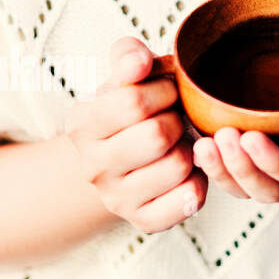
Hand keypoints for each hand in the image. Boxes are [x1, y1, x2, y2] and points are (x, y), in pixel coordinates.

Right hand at [64, 37, 206, 232]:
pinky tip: (186, 171)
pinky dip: (197, 181)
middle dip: (177, 119)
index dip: (163, 89)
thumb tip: (139, 61)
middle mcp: (92, 166)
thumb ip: (128, 57)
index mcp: (81, 125)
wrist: (119, 160)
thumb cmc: (128, 111)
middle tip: (174, 118)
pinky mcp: (142, 221)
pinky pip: (187, 199)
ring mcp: (116, 199)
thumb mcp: (123, 78)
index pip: (133, 101)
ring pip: (178, 166)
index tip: (167, 91)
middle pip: (157, 136)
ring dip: (189, 149)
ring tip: (177, 144)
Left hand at [192, 33, 278, 201]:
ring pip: (251, 189)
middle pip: (274, 190)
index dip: (276, 163)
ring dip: (225, 172)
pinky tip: (199, 144)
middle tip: (222, 136)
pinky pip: (238, 176)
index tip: (250, 137)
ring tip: (202, 145)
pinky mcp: (263, 159)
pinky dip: (217, 167)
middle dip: (244, 169)